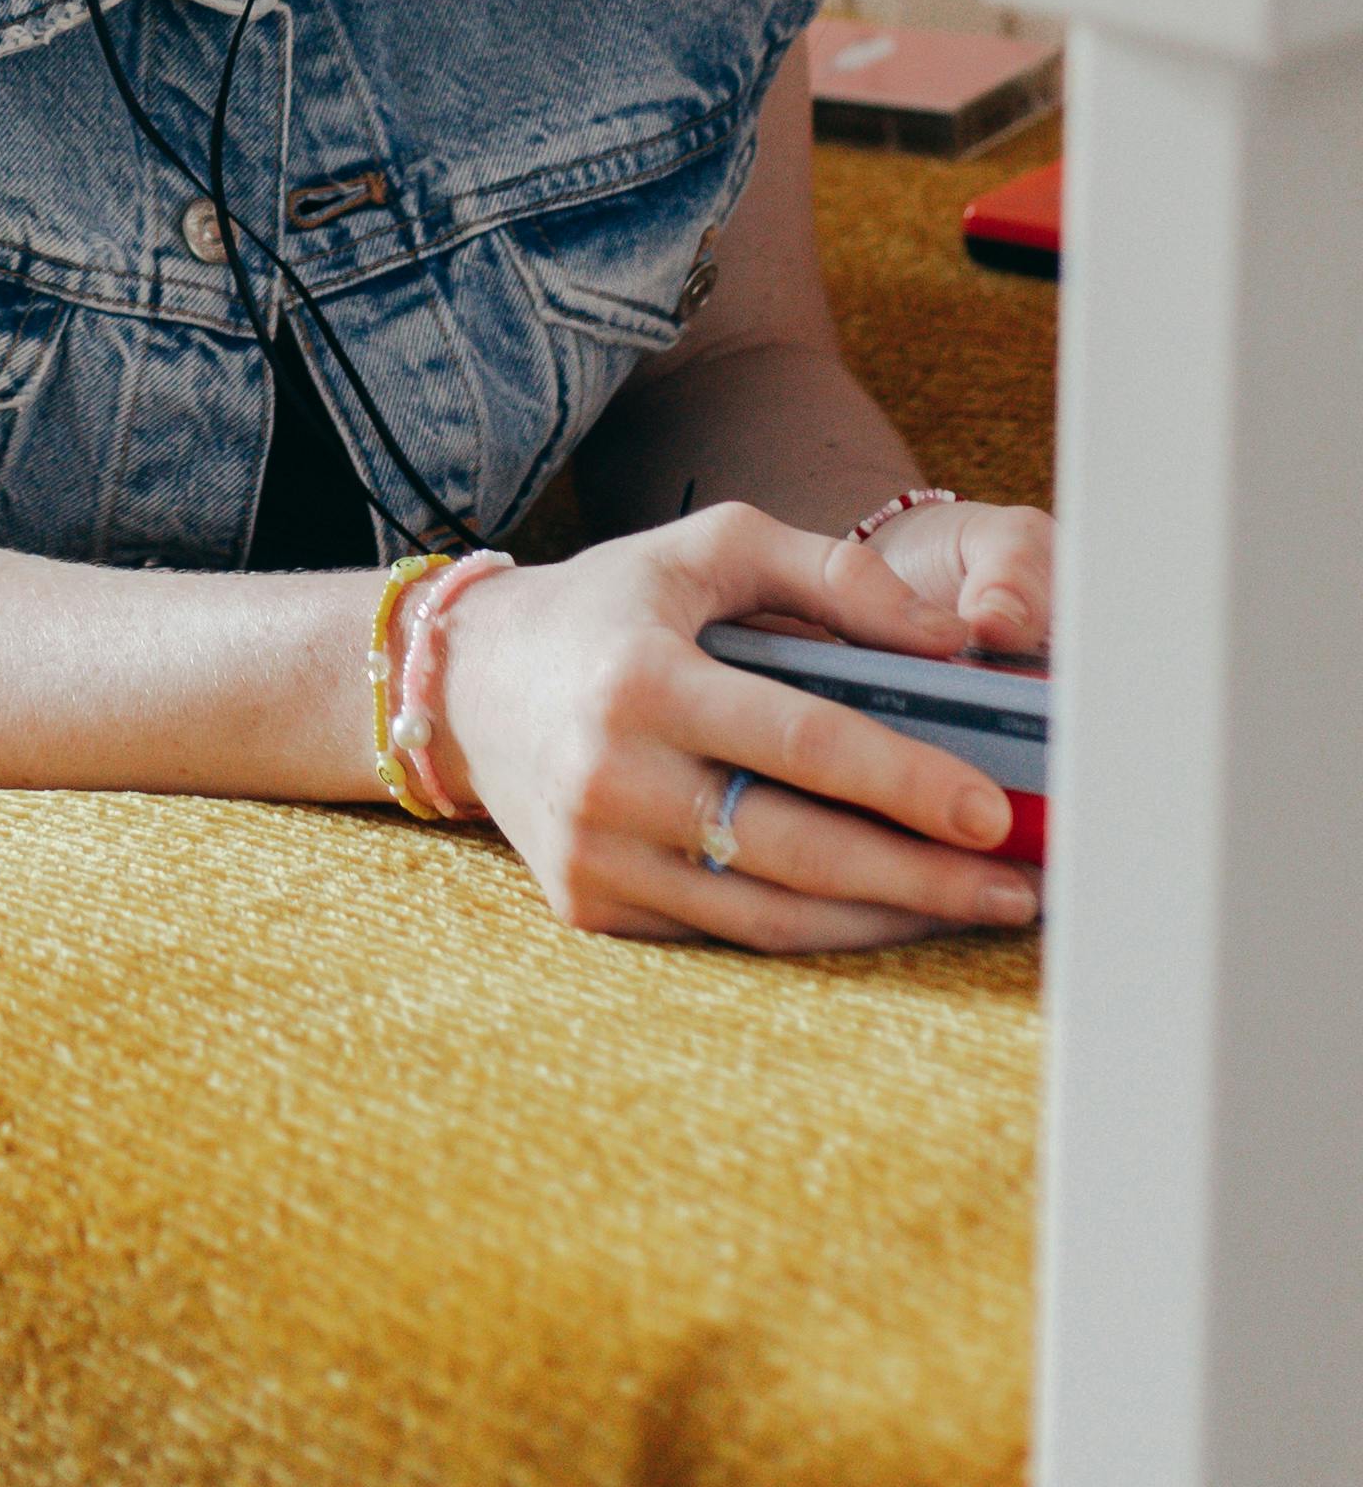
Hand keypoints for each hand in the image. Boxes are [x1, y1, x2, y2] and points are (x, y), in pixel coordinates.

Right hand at [425, 504, 1043, 953]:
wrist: (468, 681)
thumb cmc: (612, 606)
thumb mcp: (711, 549)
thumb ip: (834, 576)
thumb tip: (950, 643)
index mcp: (643, 678)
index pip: (802, 741)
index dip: (907, 781)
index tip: (995, 809)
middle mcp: (612, 775)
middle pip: (800, 848)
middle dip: (925, 875)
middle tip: (1018, 883)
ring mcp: (597, 854)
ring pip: (773, 915)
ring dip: (889, 919)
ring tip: (976, 907)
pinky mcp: (592, 908)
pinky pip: (729, 937)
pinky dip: (819, 932)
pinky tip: (885, 914)